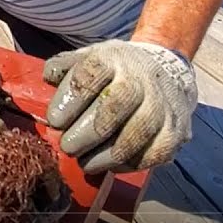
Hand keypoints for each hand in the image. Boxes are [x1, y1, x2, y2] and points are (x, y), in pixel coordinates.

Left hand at [43, 40, 197, 173]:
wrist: (165, 71)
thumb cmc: (116, 70)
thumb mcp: (90, 57)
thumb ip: (65, 67)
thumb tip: (48, 78)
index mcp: (114, 58)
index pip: (90, 75)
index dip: (70, 99)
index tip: (54, 121)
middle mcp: (142, 80)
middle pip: (114, 107)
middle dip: (85, 132)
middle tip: (67, 147)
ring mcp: (162, 106)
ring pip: (134, 135)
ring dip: (104, 155)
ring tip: (84, 162)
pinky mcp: (175, 132)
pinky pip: (151, 154)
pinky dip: (127, 164)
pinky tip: (108, 165)